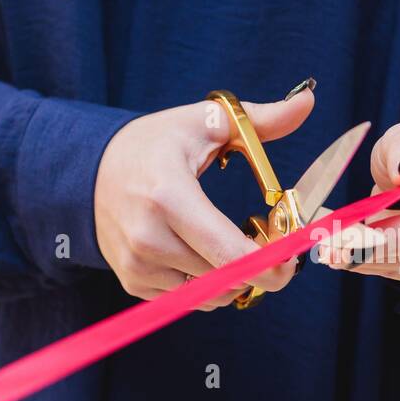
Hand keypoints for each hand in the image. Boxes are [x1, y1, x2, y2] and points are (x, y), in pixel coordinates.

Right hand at [94, 89, 313, 308]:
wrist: (90, 171)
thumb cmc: (155, 144)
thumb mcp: (205, 122)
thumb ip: (261, 119)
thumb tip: (309, 101)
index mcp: (168, 197)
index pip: (228, 252)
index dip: (268, 265)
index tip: (290, 260)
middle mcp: (148, 238)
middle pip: (226, 276)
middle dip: (256, 265)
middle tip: (265, 239)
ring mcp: (137, 265)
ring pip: (211, 294)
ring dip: (232, 277)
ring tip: (228, 242)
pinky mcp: (133, 283)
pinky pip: (189, 300)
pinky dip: (207, 285)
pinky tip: (202, 253)